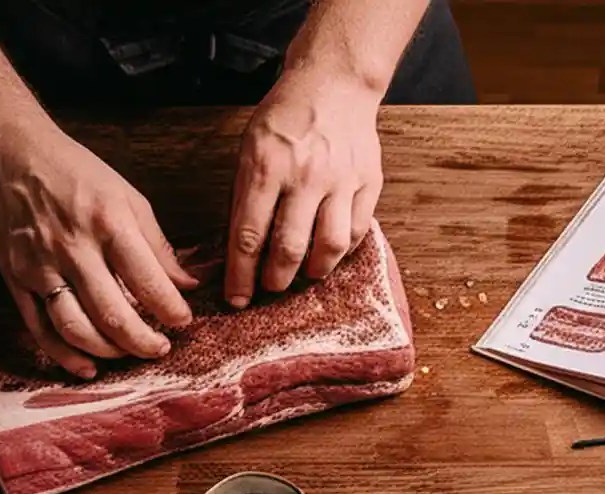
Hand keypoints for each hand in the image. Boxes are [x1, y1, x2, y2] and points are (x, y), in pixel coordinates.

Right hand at [0, 121, 197, 378]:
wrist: (13, 156)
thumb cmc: (78, 175)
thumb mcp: (129, 198)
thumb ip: (158, 245)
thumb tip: (187, 284)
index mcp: (109, 224)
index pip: (148, 281)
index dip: (172, 310)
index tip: (184, 321)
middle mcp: (73, 248)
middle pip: (113, 313)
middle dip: (143, 341)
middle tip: (161, 348)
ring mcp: (41, 266)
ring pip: (76, 328)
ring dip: (108, 351)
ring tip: (130, 354)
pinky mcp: (16, 278)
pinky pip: (40, 328)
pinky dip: (64, 355)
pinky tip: (88, 367)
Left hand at [225, 73, 383, 307]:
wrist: (334, 83)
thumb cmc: (286, 116)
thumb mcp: (250, 147)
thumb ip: (246, 194)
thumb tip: (240, 247)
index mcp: (266, 167)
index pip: (248, 236)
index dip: (241, 276)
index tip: (237, 299)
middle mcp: (305, 176)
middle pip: (289, 248)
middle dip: (276, 280)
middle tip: (271, 287)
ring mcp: (341, 180)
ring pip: (330, 246)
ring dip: (314, 270)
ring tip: (305, 273)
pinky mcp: (368, 182)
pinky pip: (358, 230)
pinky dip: (343, 250)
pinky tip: (331, 250)